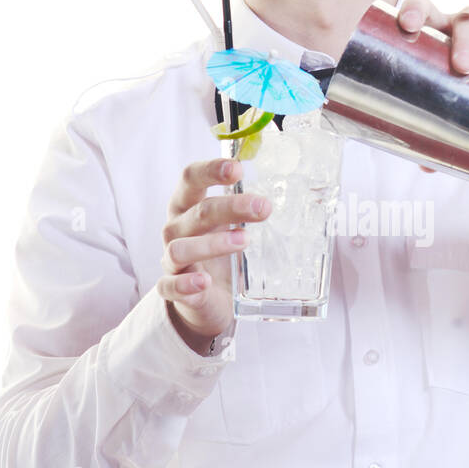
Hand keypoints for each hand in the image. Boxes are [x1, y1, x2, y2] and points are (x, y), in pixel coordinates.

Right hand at [158, 157, 271, 342]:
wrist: (207, 299)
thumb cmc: (221, 254)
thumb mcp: (234, 227)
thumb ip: (251, 210)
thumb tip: (298, 192)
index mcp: (188, 206)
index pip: (191, 178)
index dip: (211, 170)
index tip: (238, 169)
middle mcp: (176, 229)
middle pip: (196, 212)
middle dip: (230, 207)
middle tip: (263, 208)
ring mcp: (171, 260)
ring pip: (180, 248)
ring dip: (213, 244)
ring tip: (244, 241)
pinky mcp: (172, 289)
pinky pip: (170, 286)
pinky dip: (185, 284)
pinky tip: (204, 282)